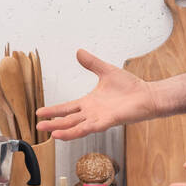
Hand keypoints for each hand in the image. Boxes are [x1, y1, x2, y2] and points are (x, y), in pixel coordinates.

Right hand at [35, 48, 154, 140]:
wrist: (147, 95)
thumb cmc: (130, 86)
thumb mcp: (106, 71)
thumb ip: (91, 63)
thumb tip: (79, 51)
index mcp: (90, 102)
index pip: (67, 108)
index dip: (54, 110)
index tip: (40, 112)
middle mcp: (92, 112)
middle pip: (68, 119)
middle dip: (53, 123)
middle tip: (38, 127)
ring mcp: (99, 118)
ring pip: (76, 126)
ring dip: (62, 130)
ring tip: (49, 133)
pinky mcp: (107, 121)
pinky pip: (89, 128)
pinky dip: (76, 131)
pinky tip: (66, 133)